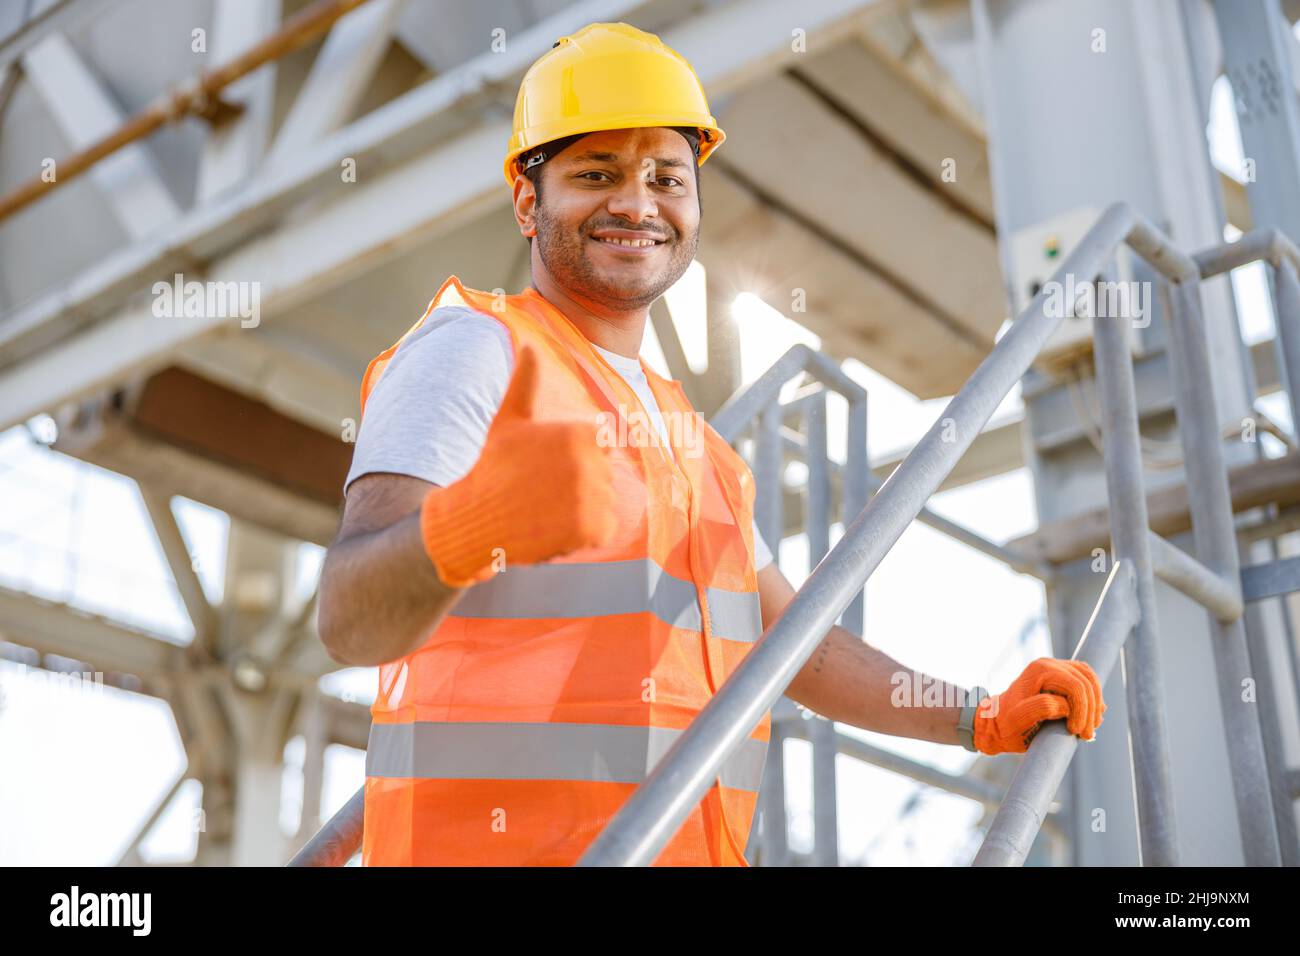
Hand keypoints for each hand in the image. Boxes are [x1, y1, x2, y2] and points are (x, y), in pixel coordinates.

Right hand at [418, 346, 617, 586]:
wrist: (476, 518)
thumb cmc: (493, 465)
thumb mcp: (510, 418)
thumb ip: (527, 379)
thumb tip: (528, 344)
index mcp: (581, 431)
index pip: (599, 445)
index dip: (574, 458)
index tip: (545, 466)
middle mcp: (593, 462)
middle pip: (603, 475)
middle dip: (578, 485)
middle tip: (542, 491)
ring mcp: (595, 497)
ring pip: (603, 502)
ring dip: (581, 510)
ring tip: (546, 509)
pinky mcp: (595, 530)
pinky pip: (602, 529)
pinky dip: (582, 533)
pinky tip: (552, 528)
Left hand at [973, 658, 1104, 754]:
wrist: (997, 723)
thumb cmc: (1007, 724)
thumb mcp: (1019, 719)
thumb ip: (1041, 707)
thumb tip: (1065, 704)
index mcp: (1039, 670)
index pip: (1075, 687)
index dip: (1082, 710)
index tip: (1075, 732)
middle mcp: (1049, 664)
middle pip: (1086, 683)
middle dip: (1091, 711)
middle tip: (1086, 735)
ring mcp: (1056, 669)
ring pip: (1090, 680)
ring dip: (1095, 705)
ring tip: (1090, 728)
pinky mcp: (1062, 677)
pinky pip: (1087, 682)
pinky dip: (1093, 700)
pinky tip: (1091, 718)